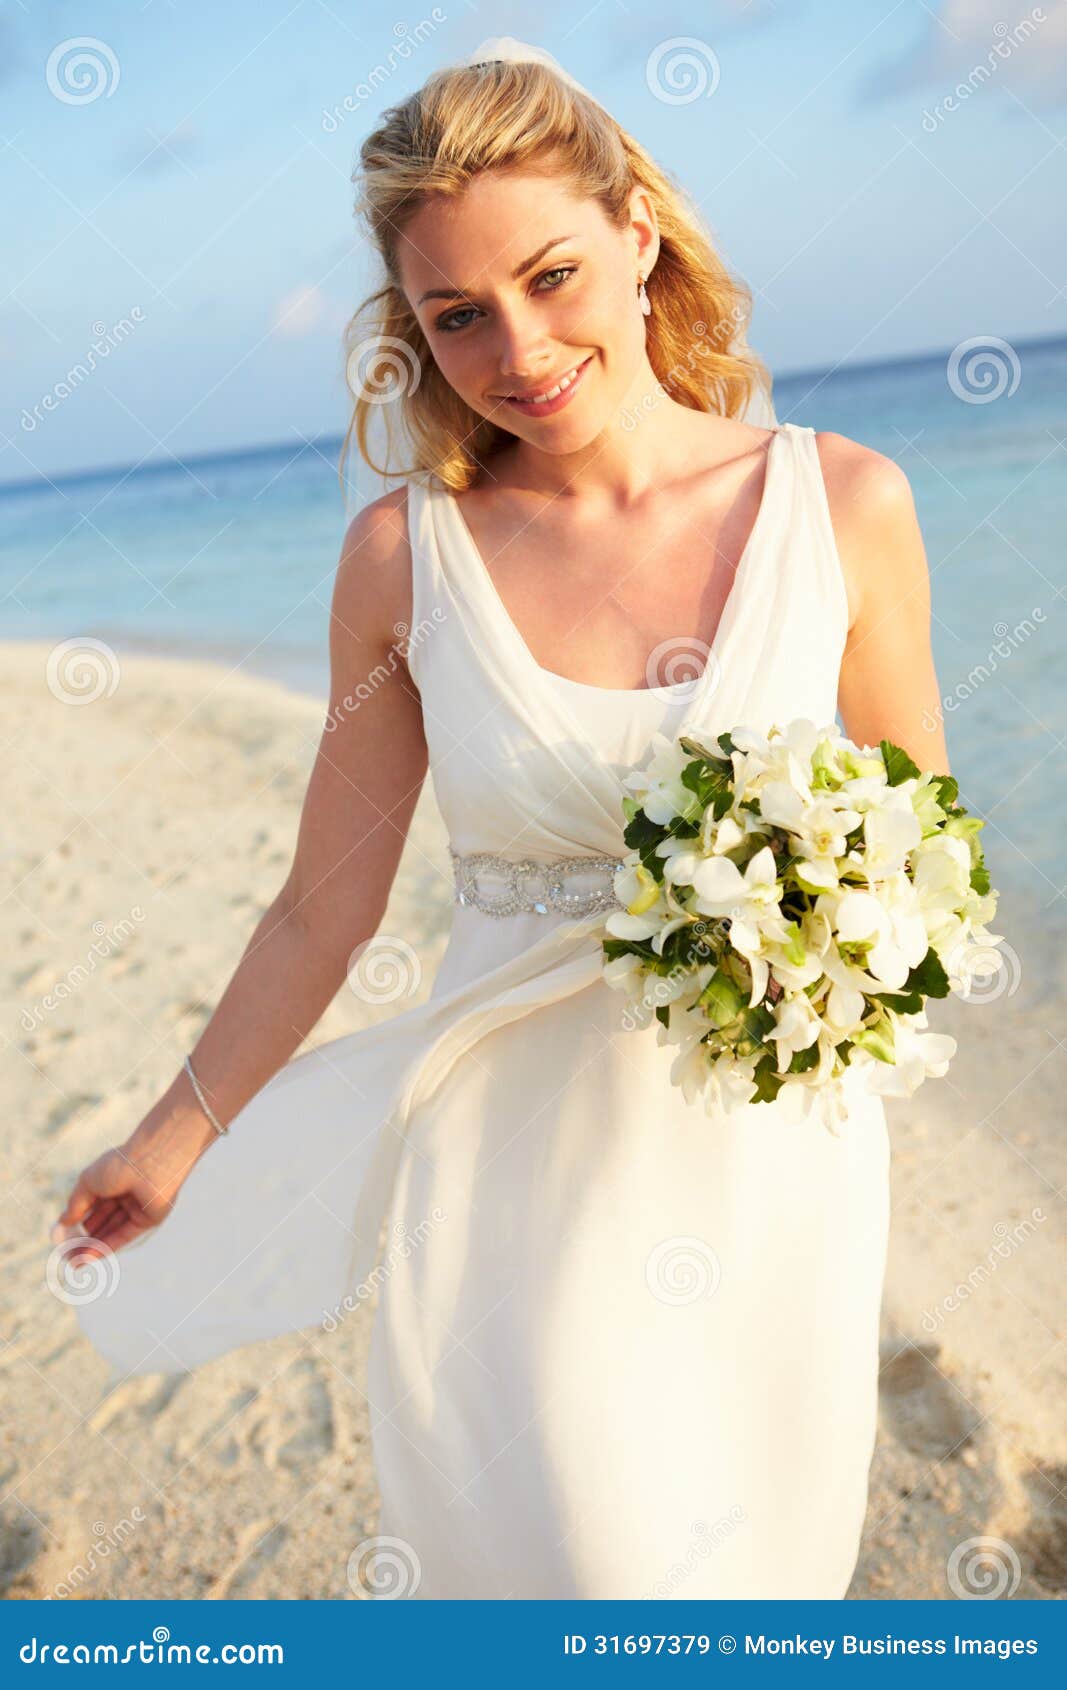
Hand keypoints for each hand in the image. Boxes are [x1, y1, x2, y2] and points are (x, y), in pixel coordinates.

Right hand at [50, 1112, 215, 1266]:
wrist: (150, 1163)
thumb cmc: (118, 1166)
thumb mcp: (87, 1184)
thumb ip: (75, 1205)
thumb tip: (62, 1223)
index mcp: (109, 1182)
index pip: (90, 1207)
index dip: (76, 1224)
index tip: (62, 1239)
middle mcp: (123, 1195)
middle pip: (101, 1223)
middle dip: (83, 1240)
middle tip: (67, 1256)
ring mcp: (136, 1208)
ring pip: (111, 1232)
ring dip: (92, 1248)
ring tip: (74, 1261)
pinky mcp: (147, 1220)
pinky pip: (124, 1236)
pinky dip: (106, 1247)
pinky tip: (89, 1257)